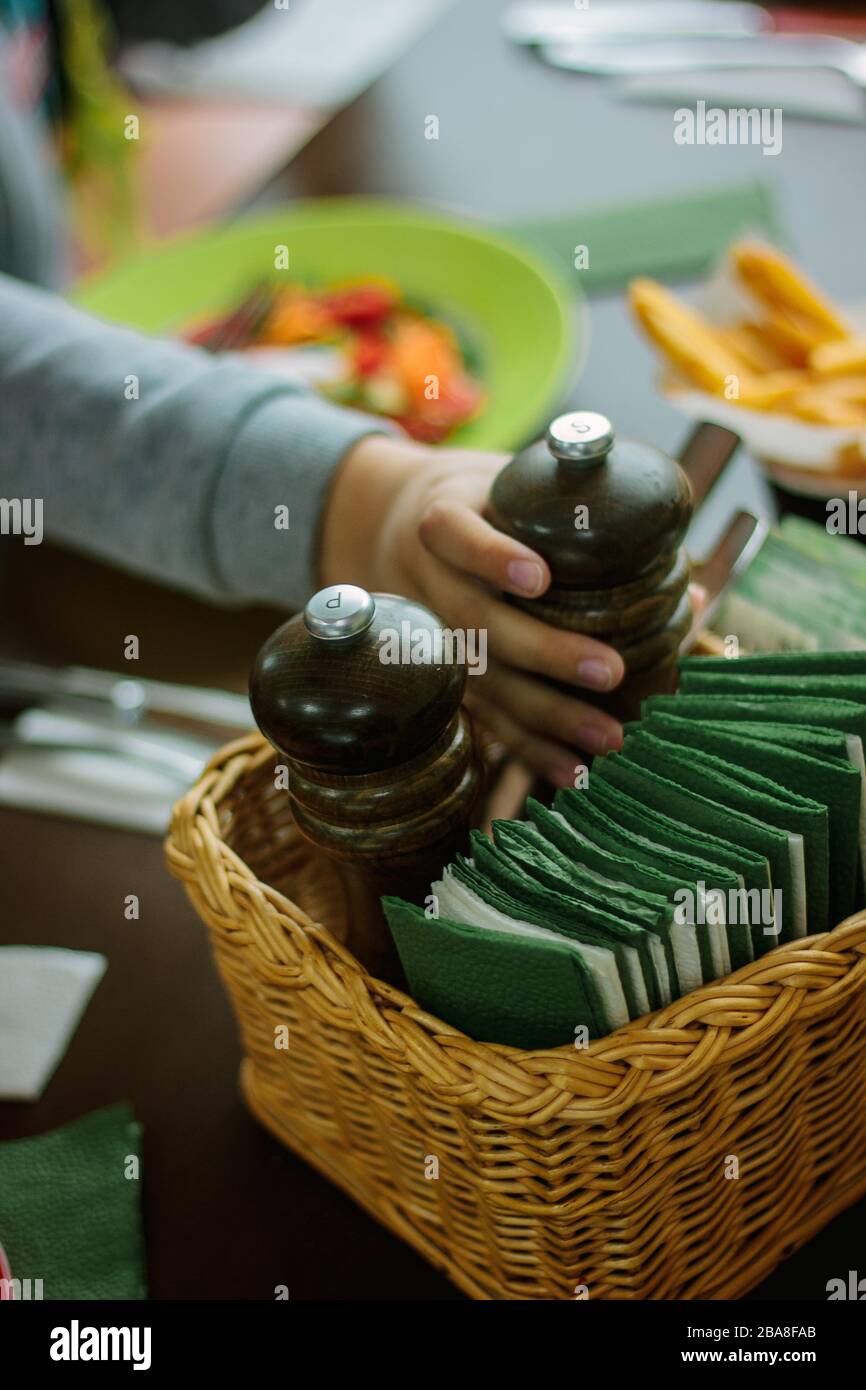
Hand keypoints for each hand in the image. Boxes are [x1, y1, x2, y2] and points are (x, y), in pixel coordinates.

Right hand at [319, 433, 625, 785]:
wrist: (383, 525)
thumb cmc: (482, 504)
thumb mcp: (511, 485)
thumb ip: (587, 526)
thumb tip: (691, 587)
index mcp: (442, 521)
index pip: (455, 534)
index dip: (492, 557)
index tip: (539, 576)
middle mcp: (429, 581)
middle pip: (478, 623)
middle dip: (546, 651)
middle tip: (611, 671)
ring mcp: (431, 635)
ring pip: (483, 680)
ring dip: (548, 714)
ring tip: (608, 737)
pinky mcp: (442, 679)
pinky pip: (484, 717)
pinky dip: (529, 748)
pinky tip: (572, 773)